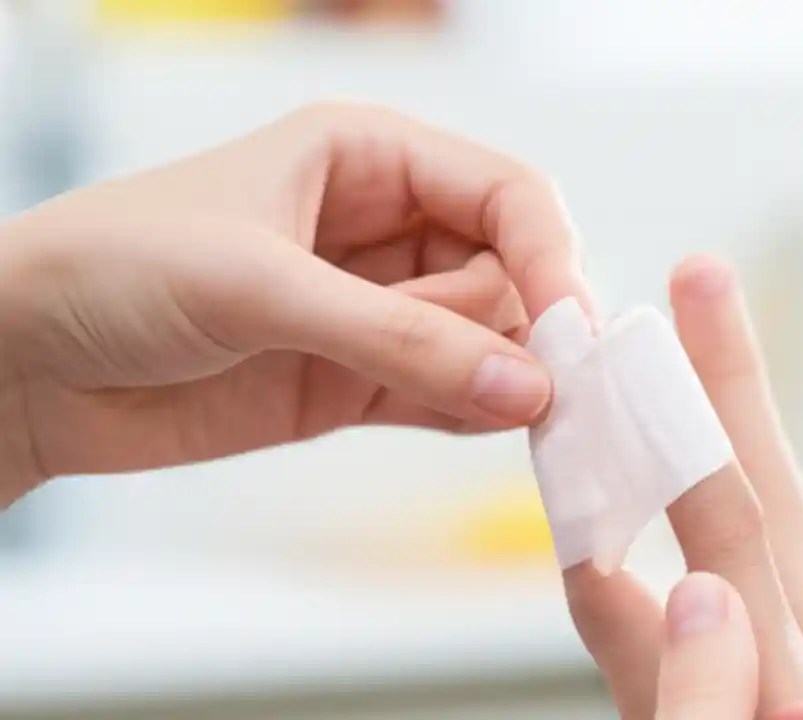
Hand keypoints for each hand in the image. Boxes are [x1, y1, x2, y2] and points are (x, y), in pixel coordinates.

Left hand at [0, 103, 591, 504]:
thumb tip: (525, 386)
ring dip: (512, 381)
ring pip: (486, 340)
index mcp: (368, 157)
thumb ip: (398, 337)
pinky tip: (498, 432)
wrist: (21, 364)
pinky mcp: (352, 381)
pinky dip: (476, 417)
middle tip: (558, 393)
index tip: (570, 332)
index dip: (550, 257)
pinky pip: (444, 395)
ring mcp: (373, 309)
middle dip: (534, 329)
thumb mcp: (260, 285)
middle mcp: (384, 228)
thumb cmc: (113, 270)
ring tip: (540, 425)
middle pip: (508, 272)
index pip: (505, 195)